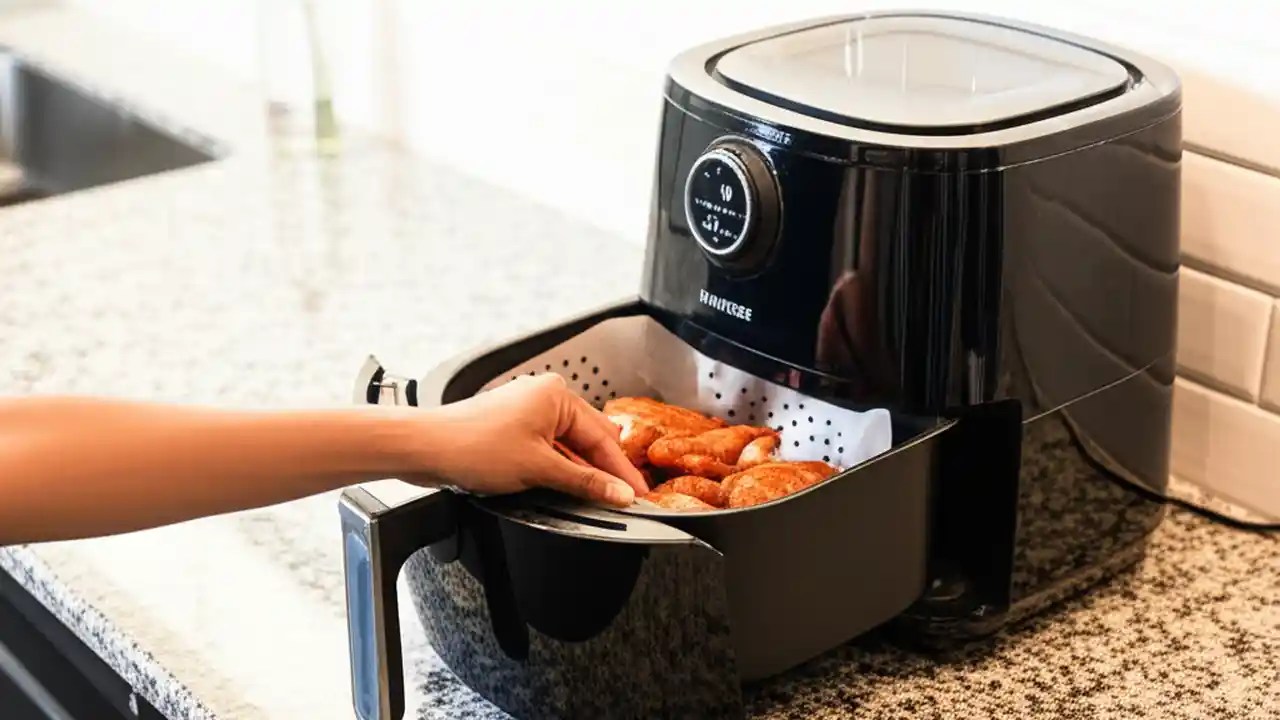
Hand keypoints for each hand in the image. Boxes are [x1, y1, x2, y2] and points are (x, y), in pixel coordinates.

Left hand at [406, 374, 646, 506]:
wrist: (424, 448)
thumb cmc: (471, 445)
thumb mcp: (538, 468)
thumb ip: (584, 482)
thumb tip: (617, 491)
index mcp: (556, 395)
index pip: (602, 438)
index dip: (621, 471)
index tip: (638, 493)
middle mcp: (543, 398)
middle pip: (588, 439)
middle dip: (603, 470)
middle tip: (621, 499)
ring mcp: (526, 414)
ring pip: (568, 447)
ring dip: (579, 473)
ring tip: (595, 500)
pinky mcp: (512, 431)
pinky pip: (548, 450)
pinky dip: (559, 470)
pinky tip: (566, 490)